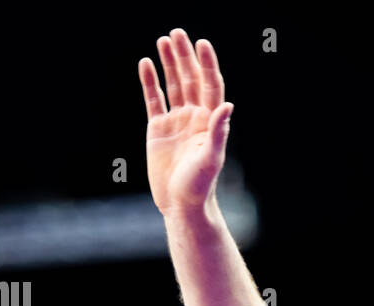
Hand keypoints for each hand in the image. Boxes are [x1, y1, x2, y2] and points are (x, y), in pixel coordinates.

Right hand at [138, 28, 232, 215]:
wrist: (180, 204)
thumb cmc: (199, 185)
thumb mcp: (211, 158)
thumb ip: (218, 130)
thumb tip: (227, 104)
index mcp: (209, 121)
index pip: (210, 85)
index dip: (207, 64)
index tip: (201, 43)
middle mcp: (194, 117)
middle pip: (191, 79)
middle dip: (185, 57)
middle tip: (178, 33)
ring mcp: (176, 121)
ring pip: (173, 85)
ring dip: (169, 63)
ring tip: (163, 40)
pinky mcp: (158, 129)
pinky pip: (153, 100)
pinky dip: (150, 82)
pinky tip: (146, 64)